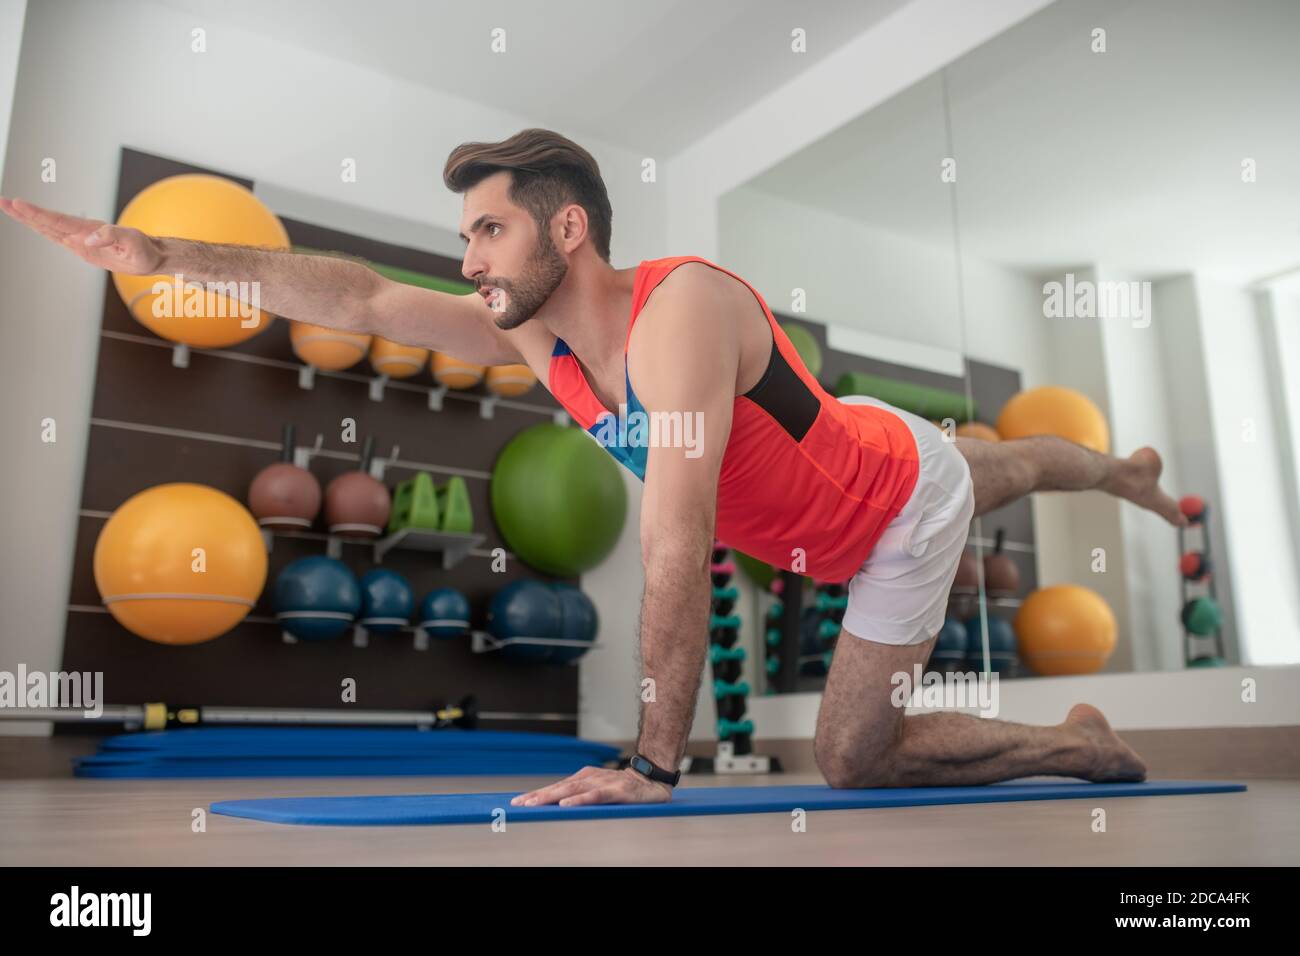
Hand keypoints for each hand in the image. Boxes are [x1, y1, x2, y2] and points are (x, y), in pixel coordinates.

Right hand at [0, 197, 162, 273]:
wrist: (151, 256)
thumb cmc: (144, 249)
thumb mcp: (133, 244)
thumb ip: (113, 237)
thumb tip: (90, 238)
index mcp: (90, 230)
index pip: (58, 220)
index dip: (37, 214)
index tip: (18, 204)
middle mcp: (82, 232)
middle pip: (48, 221)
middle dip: (25, 212)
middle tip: (3, 201)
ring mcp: (80, 239)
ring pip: (49, 227)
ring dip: (29, 218)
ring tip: (9, 207)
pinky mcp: (82, 247)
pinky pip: (58, 237)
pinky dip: (42, 229)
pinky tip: (31, 224)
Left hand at [510, 766, 672, 807]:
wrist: (653, 779)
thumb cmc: (624, 788)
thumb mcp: (599, 789)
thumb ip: (582, 795)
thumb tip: (558, 805)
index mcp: (584, 777)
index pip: (556, 787)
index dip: (537, 794)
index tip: (518, 801)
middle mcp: (590, 778)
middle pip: (559, 787)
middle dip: (537, 796)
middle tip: (519, 803)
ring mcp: (603, 783)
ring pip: (572, 790)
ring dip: (551, 797)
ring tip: (534, 804)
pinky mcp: (616, 791)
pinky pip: (594, 796)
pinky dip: (579, 800)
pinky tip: (566, 805)